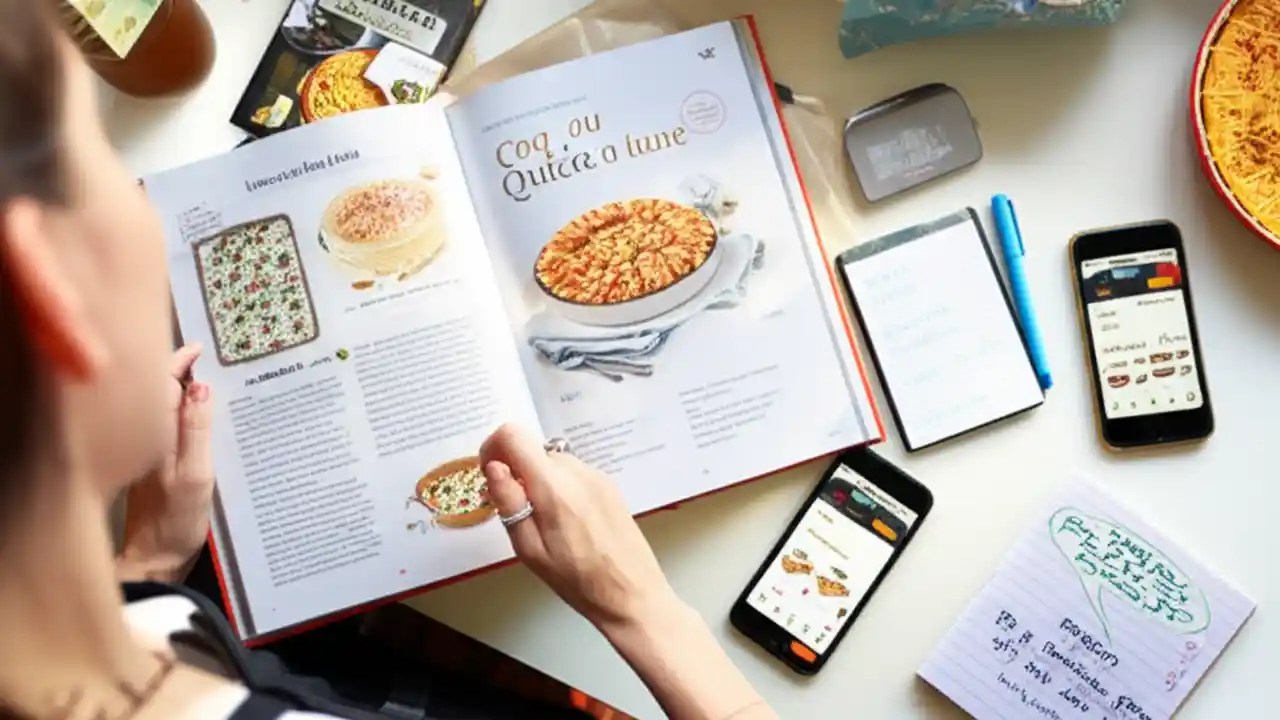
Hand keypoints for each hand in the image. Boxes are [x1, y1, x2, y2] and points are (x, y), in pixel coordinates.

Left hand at [118, 344, 213, 583]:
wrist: (154, 560)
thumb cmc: (174, 520)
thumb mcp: (195, 473)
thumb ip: (197, 429)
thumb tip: (201, 385)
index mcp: (153, 433)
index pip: (161, 382)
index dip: (179, 360)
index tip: (202, 347)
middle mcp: (147, 436)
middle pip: (163, 391)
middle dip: (186, 370)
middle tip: (217, 358)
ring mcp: (152, 450)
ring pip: (168, 408)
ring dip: (190, 391)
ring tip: (220, 380)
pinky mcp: (159, 464)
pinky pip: (173, 427)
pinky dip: (190, 414)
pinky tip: (211, 417)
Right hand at [481, 426, 776, 719]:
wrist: (632, 593)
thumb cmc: (578, 580)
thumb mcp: (530, 549)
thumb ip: (509, 502)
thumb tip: (494, 468)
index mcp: (554, 486)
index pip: (513, 435)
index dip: (493, 449)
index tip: (491, 476)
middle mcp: (577, 471)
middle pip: (533, 450)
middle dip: (516, 473)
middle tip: (517, 513)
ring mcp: (597, 476)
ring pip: (553, 463)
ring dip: (539, 482)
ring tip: (546, 525)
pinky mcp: (609, 486)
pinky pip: (573, 475)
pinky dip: (560, 489)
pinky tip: (568, 524)